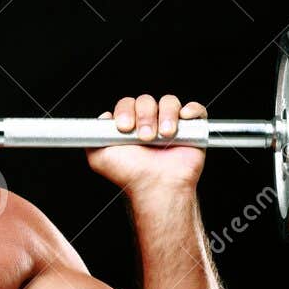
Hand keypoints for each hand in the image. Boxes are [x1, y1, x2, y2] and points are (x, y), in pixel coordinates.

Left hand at [85, 94, 207, 193]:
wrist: (156, 187)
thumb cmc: (130, 175)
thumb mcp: (99, 158)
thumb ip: (93, 137)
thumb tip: (101, 119)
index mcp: (130, 126)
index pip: (127, 104)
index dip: (125, 111)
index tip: (125, 128)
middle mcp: (150, 122)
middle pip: (146, 100)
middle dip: (145, 116)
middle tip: (145, 137)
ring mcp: (171, 124)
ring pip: (169, 102)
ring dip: (166, 115)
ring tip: (164, 136)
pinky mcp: (192, 129)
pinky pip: (195, 110)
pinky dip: (191, 110)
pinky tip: (183, 120)